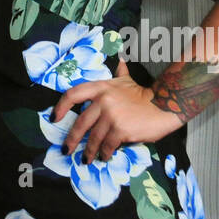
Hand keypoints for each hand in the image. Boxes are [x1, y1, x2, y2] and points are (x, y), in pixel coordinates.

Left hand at [51, 61, 181, 161]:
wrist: (164, 104)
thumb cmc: (143, 95)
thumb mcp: (127, 80)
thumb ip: (119, 73)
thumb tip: (120, 60)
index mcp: (100, 87)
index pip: (73, 94)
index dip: (61, 106)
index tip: (54, 118)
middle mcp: (103, 100)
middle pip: (81, 122)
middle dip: (72, 138)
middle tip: (66, 149)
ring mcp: (112, 116)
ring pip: (94, 137)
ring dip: (89, 151)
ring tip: (86, 159)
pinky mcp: (121, 130)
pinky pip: (107, 145)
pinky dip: (104, 153)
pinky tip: (104, 157)